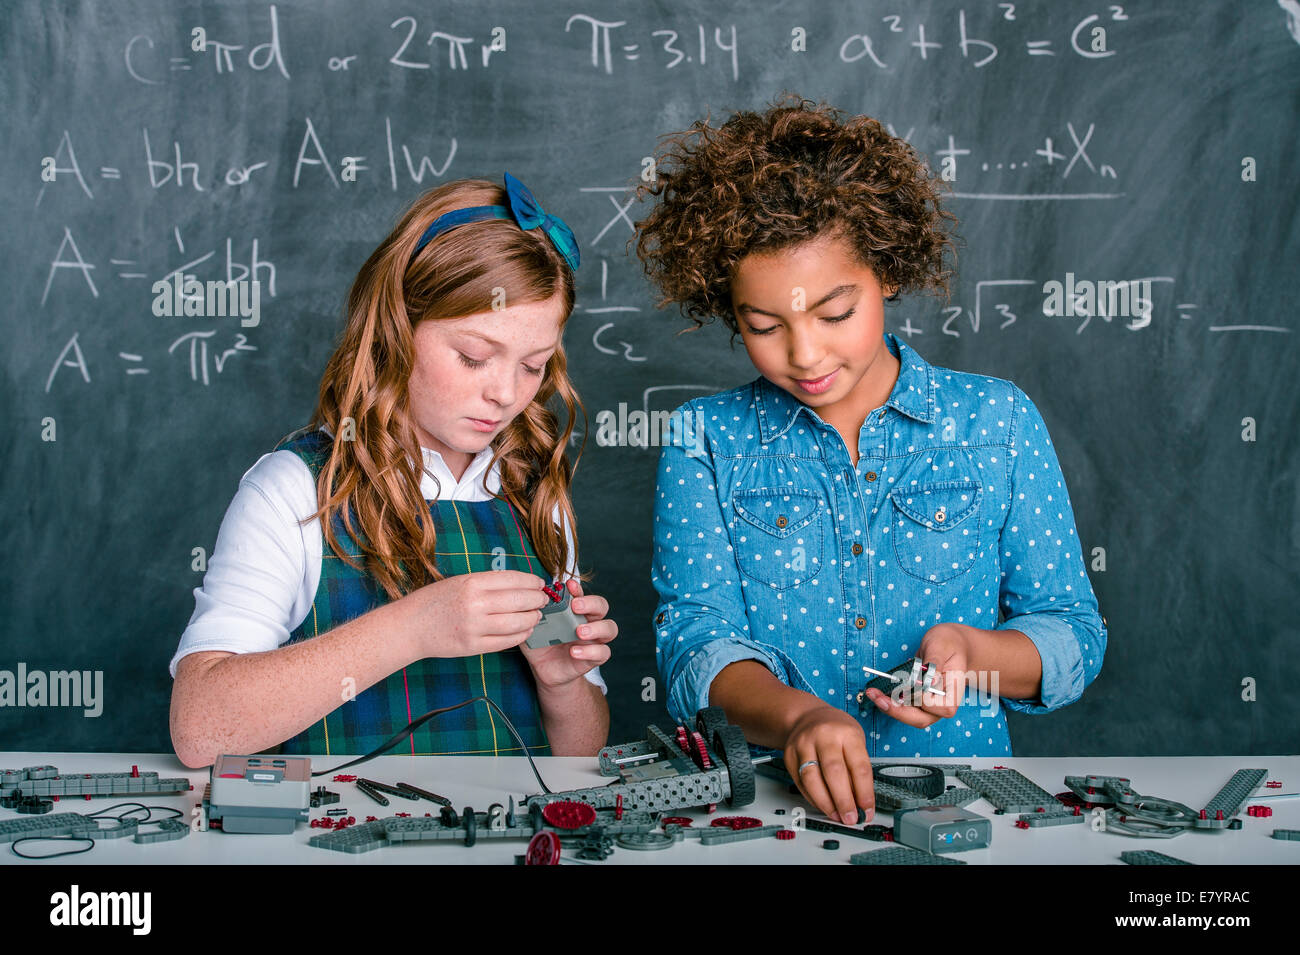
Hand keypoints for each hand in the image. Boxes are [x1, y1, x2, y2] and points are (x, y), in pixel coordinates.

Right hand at [411, 570, 548, 657]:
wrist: (410, 626)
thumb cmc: (435, 601)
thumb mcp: (459, 581)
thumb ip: (488, 583)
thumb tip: (521, 583)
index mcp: (472, 582)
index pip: (514, 579)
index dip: (532, 582)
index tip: (540, 584)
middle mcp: (475, 604)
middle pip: (521, 600)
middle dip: (538, 600)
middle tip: (543, 600)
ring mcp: (475, 627)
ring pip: (518, 623)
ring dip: (533, 619)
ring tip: (536, 615)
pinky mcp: (473, 647)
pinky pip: (507, 642)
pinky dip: (521, 635)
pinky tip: (525, 630)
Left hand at [521, 578, 616, 689]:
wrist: (544, 670)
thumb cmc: (540, 644)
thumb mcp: (533, 629)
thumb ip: (532, 616)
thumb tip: (527, 603)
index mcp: (573, 611)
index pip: (581, 595)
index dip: (577, 589)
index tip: (569, 585)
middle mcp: (587, 622)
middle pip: (602, 606)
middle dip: (591, 603)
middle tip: (575, 607)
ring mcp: (593, 640)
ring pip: (610, 628)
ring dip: (596, 628)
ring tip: (579, 632)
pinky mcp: (594, 657)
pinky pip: (602, 652)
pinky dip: (590, 651)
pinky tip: (574, 652)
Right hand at [782, 704, 874, 824]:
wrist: (808, 717)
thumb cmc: (837, 731)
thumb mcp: (855, 741)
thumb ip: (857, 769)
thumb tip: (860, 802)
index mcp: (847, 733)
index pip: (858, 767)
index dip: (864, 793)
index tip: (868, 810)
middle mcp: (824, 736)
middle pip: (834, 772)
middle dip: (844, 801)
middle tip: (851, 818)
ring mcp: (803, 744)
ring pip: (812, 779)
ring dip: (825, 803)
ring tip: (836, 816)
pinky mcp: (789, 755)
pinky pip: (800, 782)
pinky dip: (812, 798)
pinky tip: (823, 806)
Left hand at [864, 623, 968, 727]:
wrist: (949, 644)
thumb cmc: (948, 643)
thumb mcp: (941, 645)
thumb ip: (935, 660)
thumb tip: (929, 680)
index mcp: (954, 691)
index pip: (941, 707)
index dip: (923, 698)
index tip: (909, 683)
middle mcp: (943, 703)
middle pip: (922, 719)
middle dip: (897, 710)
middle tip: (876, 696)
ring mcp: (930, 705)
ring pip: (909, 716)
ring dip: (889, 707)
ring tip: (873, 693)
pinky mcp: (917, 701)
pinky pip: (902, 707)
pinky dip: (889, 701)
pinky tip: (877, 692)